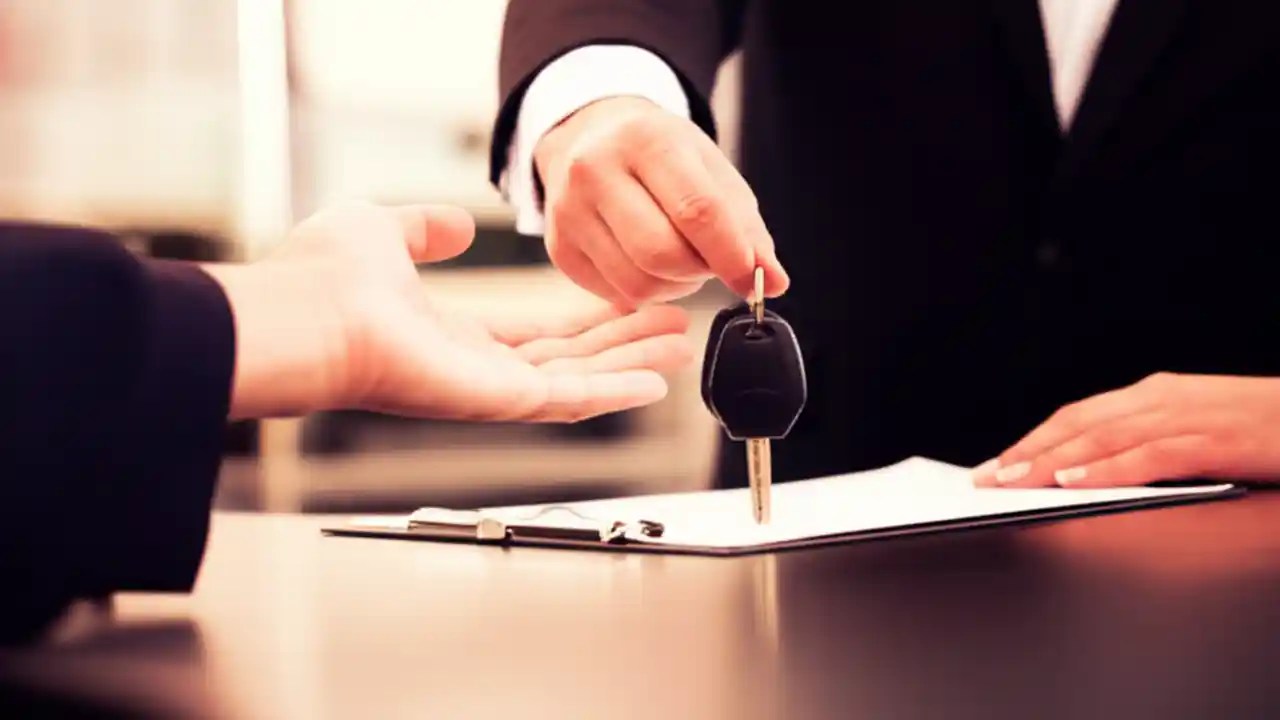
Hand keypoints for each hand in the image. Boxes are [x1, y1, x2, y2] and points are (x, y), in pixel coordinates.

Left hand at [206, 201, 693, 421]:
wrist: (299, 314)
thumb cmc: (320, 278)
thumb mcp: (381, 227)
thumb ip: (424, 228)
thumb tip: (460, 223)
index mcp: (449, 332)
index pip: (531, 330)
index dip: (581, 318)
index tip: (623, 301)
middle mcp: (472, 368)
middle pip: (567, 358)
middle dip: (623, 343)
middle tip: (673, 327)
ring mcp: (485, 391)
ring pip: (578, 381)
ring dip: (632, 364)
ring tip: (681, 346)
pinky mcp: (493, 404)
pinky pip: (568, 402)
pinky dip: (615, 391)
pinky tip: (657, 381)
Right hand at [534, 96, 788, 308]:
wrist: (590, 134)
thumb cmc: (661, 155)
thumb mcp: (711, 171)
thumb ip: (747, 228)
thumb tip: (771, 282)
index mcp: (646, 139)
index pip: (696, 210)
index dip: (730, 254)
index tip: (751, 277)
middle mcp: (596, 170)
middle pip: (662, 254)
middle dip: (699, 272)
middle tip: (708, 260)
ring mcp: (569, 211)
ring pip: (637, 284)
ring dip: (674, 287)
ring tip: (679, 261)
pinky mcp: (559, 247)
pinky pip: (615, 294)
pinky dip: (645, 292)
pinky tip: (647, 265)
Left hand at [971, 372, 1279, 487]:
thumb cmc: (1264, 427)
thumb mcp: (1198, 427)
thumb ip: (1150, 441)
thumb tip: (1097, 468)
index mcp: (1156, 394)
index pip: (1079, 415)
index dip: (1034, 439)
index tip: (998, 463)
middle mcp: (1162, 399)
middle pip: (1079, 423)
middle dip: (1028, 451)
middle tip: (987, 477)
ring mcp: (1186, 417)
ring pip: (1101, 438)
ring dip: (1051, 461)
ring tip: (1012, 480)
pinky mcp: (1211, 441)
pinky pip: (1146, 457)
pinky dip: (1105, 468)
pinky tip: (1073, 481)